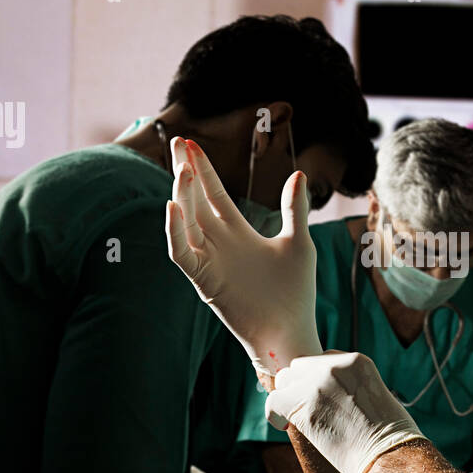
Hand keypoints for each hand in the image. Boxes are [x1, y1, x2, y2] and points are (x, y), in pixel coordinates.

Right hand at [164, 137, 320, 381]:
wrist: (291, 329)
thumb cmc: (295, 291)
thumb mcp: (298, 242)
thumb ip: (293, 209)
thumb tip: (298, 173)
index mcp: (237, 233)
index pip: (213, 194)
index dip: (202, 169)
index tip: (191, 143)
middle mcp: (218, 243)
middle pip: (194, 201)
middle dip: (184, 172)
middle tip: (177, 142)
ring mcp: (209, 260)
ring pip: (185, 222)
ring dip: (181, 195)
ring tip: (182, 169)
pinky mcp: (204, 280)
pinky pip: (182, 252)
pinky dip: (174, 231)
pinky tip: (174, 207)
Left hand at [265, 351, 426, 472]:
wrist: (391, 456)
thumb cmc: (390, 438)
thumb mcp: (375, 395)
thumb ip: (351, 387)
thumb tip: (330, 397)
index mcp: (356, 361)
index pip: (321, 361)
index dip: (316, 381)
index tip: (320, 400)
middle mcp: (335, 366)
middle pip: (299, 367)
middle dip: (299, 387)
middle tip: (306, 411)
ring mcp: (318, 384)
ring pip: (284, 381)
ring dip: (288, 399)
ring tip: (295, 420)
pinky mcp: (303, 406)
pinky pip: (274, 402)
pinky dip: (275, 415)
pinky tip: (284, 426)